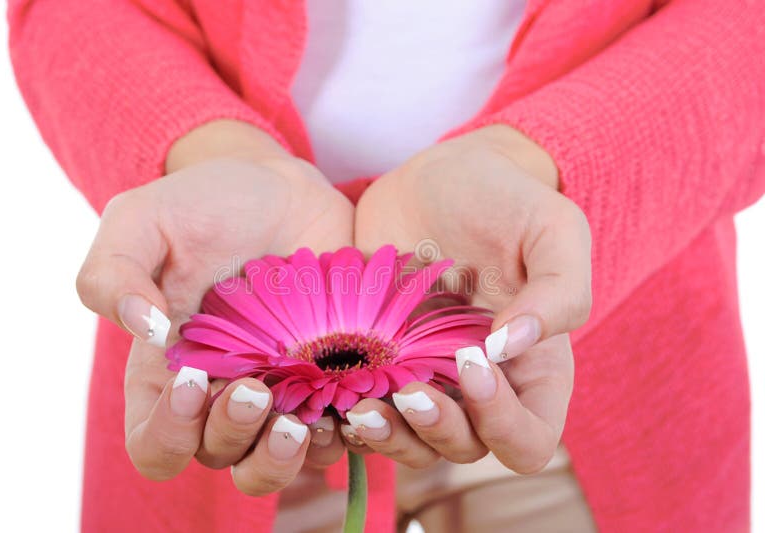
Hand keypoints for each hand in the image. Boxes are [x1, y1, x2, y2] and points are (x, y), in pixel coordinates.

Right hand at [76, 121, 351, 494]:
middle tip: (256, 389)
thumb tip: (144, 332)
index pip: (156, 443)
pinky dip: (340, 431)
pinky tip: (348, 402)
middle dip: (235, 436)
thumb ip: (113, 272)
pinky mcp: (329, 376)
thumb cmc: (205, 203)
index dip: (168, 435)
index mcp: (167, 371)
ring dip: (287, 455)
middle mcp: (223, 392)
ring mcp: (279, 388)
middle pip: (220, 458)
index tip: (192, 382)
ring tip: (304, 418)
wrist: (280, 186)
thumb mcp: (142, 219)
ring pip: (276, 461)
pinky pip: (335, 431)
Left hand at [350, 125, 591, 472]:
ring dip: (386, 436)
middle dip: (435, 431)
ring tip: (359, 405)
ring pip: (410, 443)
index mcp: (533, 371)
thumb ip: (558, 292)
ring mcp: (425, 376)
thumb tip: (511, 347)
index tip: (472, 360)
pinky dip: (346, 415)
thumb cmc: (508, 200)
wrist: (442, 176)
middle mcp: (479, 388)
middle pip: (463, 450)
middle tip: (406, 391)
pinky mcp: (377, 360)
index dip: (503, 423)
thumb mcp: (553, 229)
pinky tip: (329, 391)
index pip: (528, 441)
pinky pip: (364, 411)